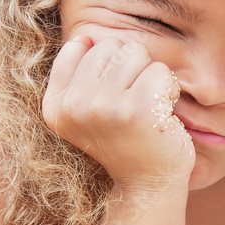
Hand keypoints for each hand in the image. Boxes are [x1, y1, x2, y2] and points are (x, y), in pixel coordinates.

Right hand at [42, 35, 195, 191]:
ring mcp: (105, 107)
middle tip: (133, 105)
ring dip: (149, 77)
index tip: (111, 101)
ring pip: (136, 53)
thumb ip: (77, 75)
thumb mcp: (85, 113)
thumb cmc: (124, 143)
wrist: (147, 187)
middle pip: (110, 46)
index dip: (105, 67)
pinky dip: (169, 89)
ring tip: (147, 108)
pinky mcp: (138, 109)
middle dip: (129, 69)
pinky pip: (160, 70)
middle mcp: (74, 106)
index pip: (78, 48)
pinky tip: (162, 114)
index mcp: (55, 106)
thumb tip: (84, 38)